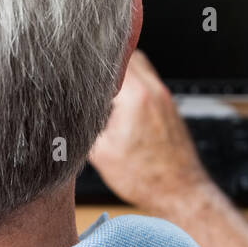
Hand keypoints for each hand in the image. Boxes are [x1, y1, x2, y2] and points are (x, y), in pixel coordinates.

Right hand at [88, 51, 210, 214]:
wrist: (181, 193)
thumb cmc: (146, 179)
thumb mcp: (101, 153)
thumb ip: (83, 125)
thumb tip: (66, 113)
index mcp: (136, 96)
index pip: (110, 59)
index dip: (88, 61)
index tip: (73, 67)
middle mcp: (154, 90)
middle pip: (125, 54)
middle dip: (103, 63)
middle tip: (85, 77)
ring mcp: (165, 96)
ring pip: (139, 65)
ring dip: (119, 71)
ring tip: (102, 91)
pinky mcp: (168, 105)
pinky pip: (148, 80)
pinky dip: (132, 83)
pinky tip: (119, 103)